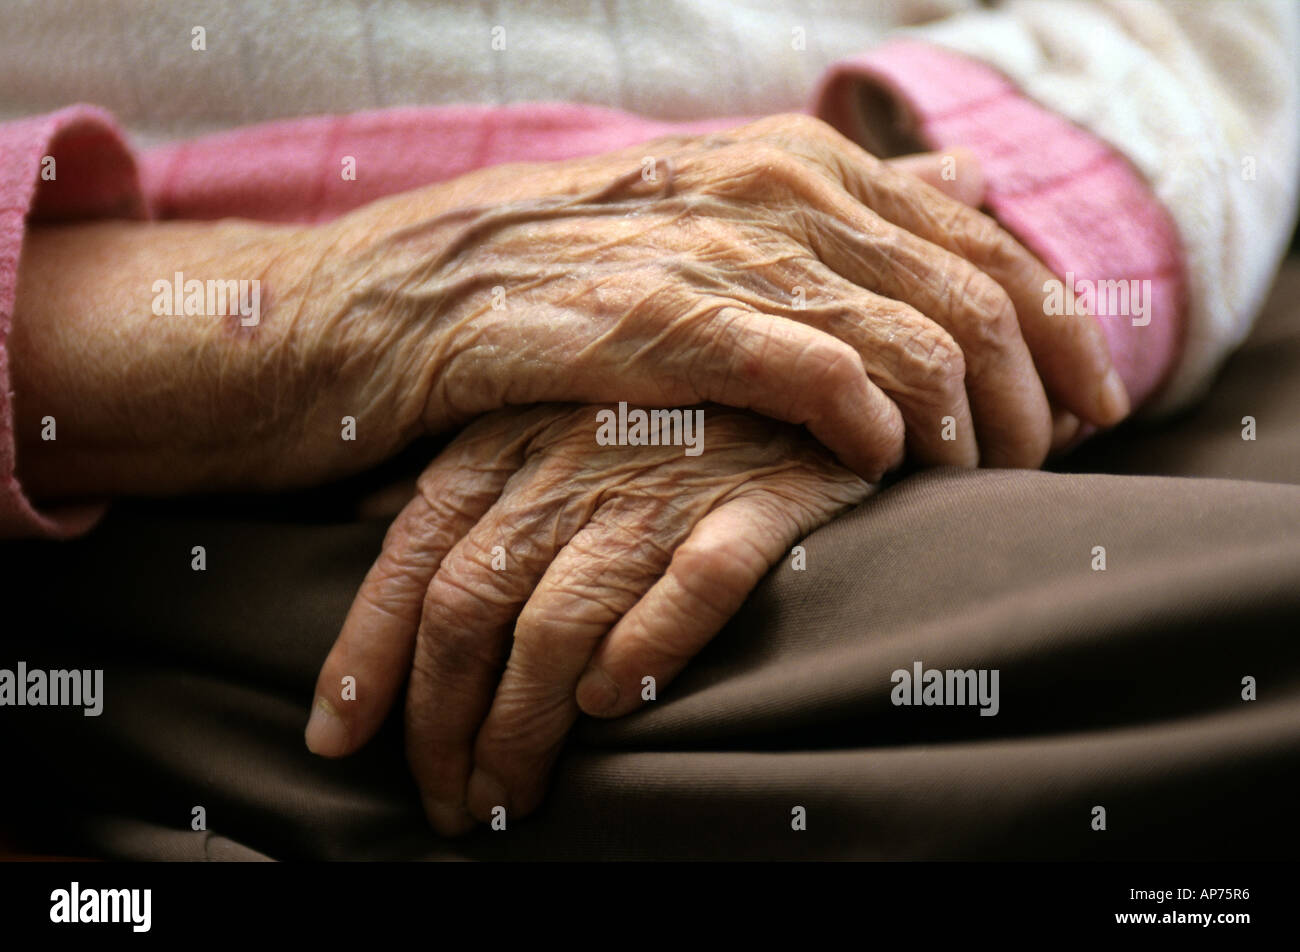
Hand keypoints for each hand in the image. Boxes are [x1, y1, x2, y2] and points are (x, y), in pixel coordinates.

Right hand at [299, 113, 1124, 477]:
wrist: (367, 312)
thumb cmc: (536, 292)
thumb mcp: (691, 233)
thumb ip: (821, 223)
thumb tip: (956, 187)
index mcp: (776, 158)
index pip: (968, 226)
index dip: (1052, 315)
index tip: (1089, 398)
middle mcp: (749, 183)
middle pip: (956, 274)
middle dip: (1030, 375)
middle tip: (1054, 453)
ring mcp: (693, 244)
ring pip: (895, 319)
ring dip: (961, 409)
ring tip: (982, 473)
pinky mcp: (636, 318)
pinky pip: (794, 360)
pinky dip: (861, 412)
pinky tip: (886, 461)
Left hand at [305, 403, 871, 832]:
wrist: (804, 356)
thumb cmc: (661, 398)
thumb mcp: (547, 405)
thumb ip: (470, 466)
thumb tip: (378, 517)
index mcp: (508, 437)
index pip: (414, 559)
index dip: (368, 656)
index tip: (336, 740)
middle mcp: (571, 462)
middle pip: (473, 607)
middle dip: (445, 721)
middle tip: (449, 802)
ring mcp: (664, 479)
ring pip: (563, 617)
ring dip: (526, 722)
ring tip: (513, 795)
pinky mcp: (759, 499)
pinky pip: (696, 581)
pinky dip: (648, 646)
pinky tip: (612, 702)